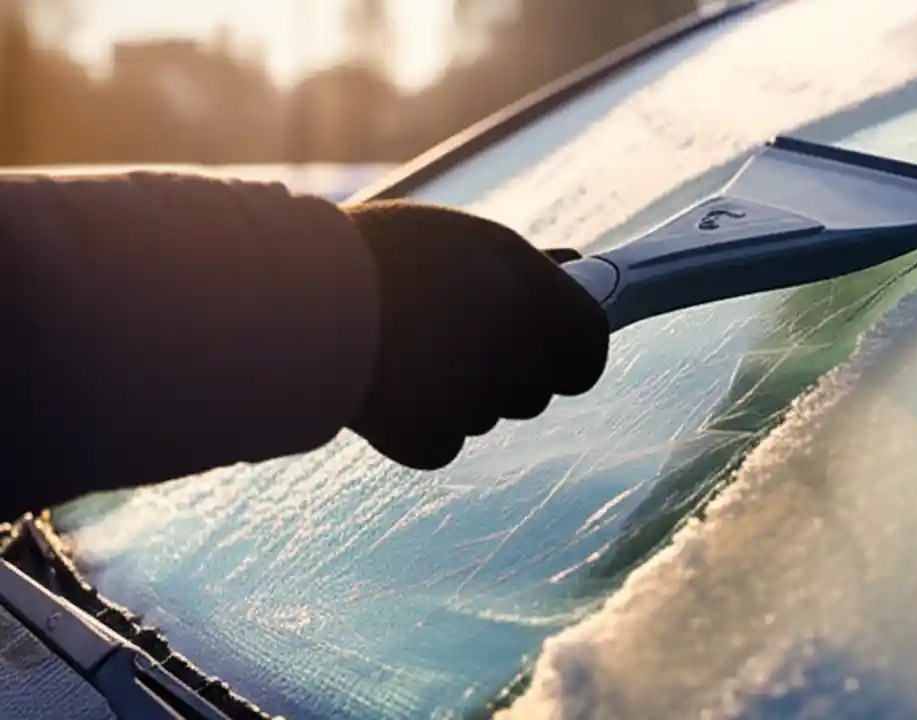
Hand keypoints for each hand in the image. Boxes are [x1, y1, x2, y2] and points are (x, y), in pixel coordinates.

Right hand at [344, 201, 608, 469]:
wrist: (295, 297)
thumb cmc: (383, 257)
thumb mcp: (463, 240)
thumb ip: (527, 265)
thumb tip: (576, 263)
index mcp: (532, 289)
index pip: (591, 347)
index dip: (571, 351)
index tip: (547, 345)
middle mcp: (516, 346)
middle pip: (533, 389)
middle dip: (504, 374)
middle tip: (449, 337)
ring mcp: (477, 398)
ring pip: (484, 414)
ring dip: (457, 395)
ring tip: (402, 348)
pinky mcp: (434, 438)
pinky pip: (442, 440)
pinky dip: (417, 424)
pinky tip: (385, 386)